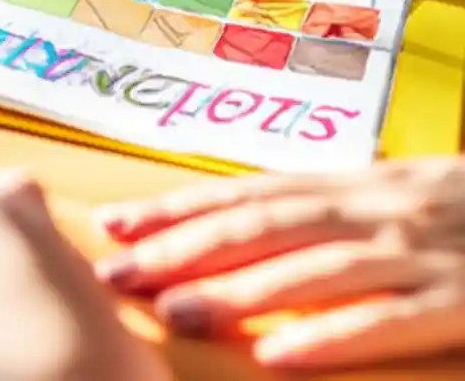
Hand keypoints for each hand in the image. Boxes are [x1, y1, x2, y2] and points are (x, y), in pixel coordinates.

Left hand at [94, 158, 464, 369]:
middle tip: (115, 269)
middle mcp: (383, 209)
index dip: (181, 208)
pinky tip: (278, 357)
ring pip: (315, 269)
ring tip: (171, 309)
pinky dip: (332, 338)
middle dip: (185, 246)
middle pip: (267, 225)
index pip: (254, 192)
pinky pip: (393, 322)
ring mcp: (427, 253)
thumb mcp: (406, 198)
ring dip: (238, 290)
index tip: (115, 225)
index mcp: (364, 184)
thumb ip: (335, 209)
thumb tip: (250, 226)